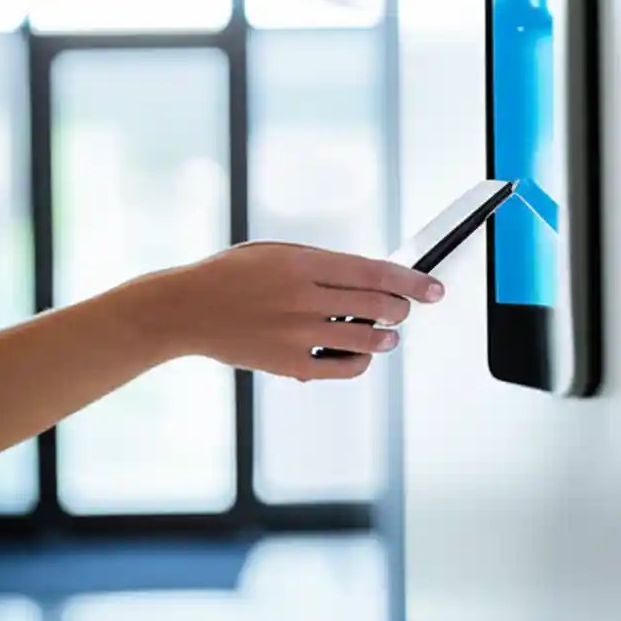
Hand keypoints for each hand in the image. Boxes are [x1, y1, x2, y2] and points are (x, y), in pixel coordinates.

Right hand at [165, 242, 444, 380]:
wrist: (187, 309)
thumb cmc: (231, 277)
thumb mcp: (276, 252)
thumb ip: (321, 263)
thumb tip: (369, 278)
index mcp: (303, 263)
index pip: (375, 272)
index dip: (411, 282)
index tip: (433, 288)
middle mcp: (304, 297)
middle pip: (378, 306)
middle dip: (401, 309)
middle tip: (405, 310)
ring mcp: (298, 333)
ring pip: (367, 339)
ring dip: (386, 337)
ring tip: (387, 334)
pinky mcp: (290, 363)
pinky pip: (344, 368)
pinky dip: (360, 362)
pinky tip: (360, 355)